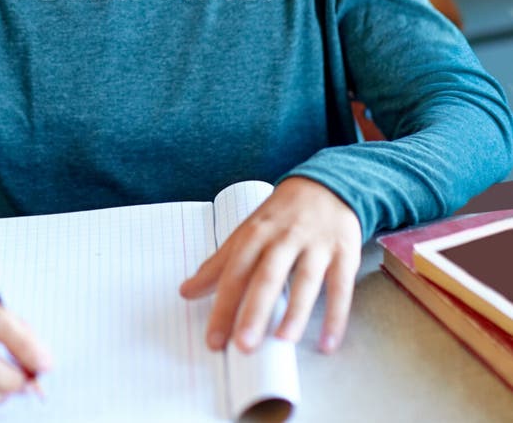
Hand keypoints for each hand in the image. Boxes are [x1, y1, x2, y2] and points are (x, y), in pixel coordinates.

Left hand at [179, 177, 361, 353]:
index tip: (213, 339)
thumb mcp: (247, 232)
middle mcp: (285, 238)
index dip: (223, 306)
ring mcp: (316, 245)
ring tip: (283, 342)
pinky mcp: (343, 252)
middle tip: (243, 345)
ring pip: (305, 280)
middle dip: (254, 311)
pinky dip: (336, 316)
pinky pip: (340, 287)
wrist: (326, 185)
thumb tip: (186, 291)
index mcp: (256, 233)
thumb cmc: (280, 215)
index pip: (235, 273)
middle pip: (267, 276)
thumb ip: (218, 264)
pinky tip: (327, 344)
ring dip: (295, 312)